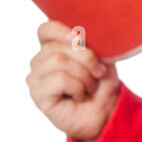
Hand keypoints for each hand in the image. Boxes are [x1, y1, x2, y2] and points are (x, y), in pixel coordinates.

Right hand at [26, 20, 119, 141]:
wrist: (106, 112)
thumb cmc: (102, 83)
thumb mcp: (103, 57)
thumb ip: (90, 43)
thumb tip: (80, 34)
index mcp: (53, 47)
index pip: (46, 29)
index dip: (62, 30)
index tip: (81, 38)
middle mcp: (40, 61)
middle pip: (59, 46)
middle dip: (87, 59)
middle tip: (97, 73)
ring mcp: (36, 77)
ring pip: (59, 61)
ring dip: (84, 75)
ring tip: (89, 86)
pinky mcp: (37, 94)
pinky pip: (59, 79)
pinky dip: (77, 87)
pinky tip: (79, 96)